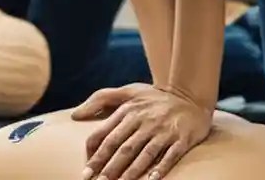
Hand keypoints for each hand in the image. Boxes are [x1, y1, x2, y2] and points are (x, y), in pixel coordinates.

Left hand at [72, 83, 213, 179]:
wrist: (189, 95)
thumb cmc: (154, 97)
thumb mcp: (127, 91)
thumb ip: (100, 99)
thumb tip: (74, 115)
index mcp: (127, 111)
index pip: (105, 134)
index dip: (94, 153)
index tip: (86, 169)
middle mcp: (143, 121)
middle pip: (121, 147)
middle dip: (107, 167)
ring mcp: (162, 131)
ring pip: (142, 154)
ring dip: (129, 172)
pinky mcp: (181, 139)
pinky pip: (169, 156)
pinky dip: (160, 168)